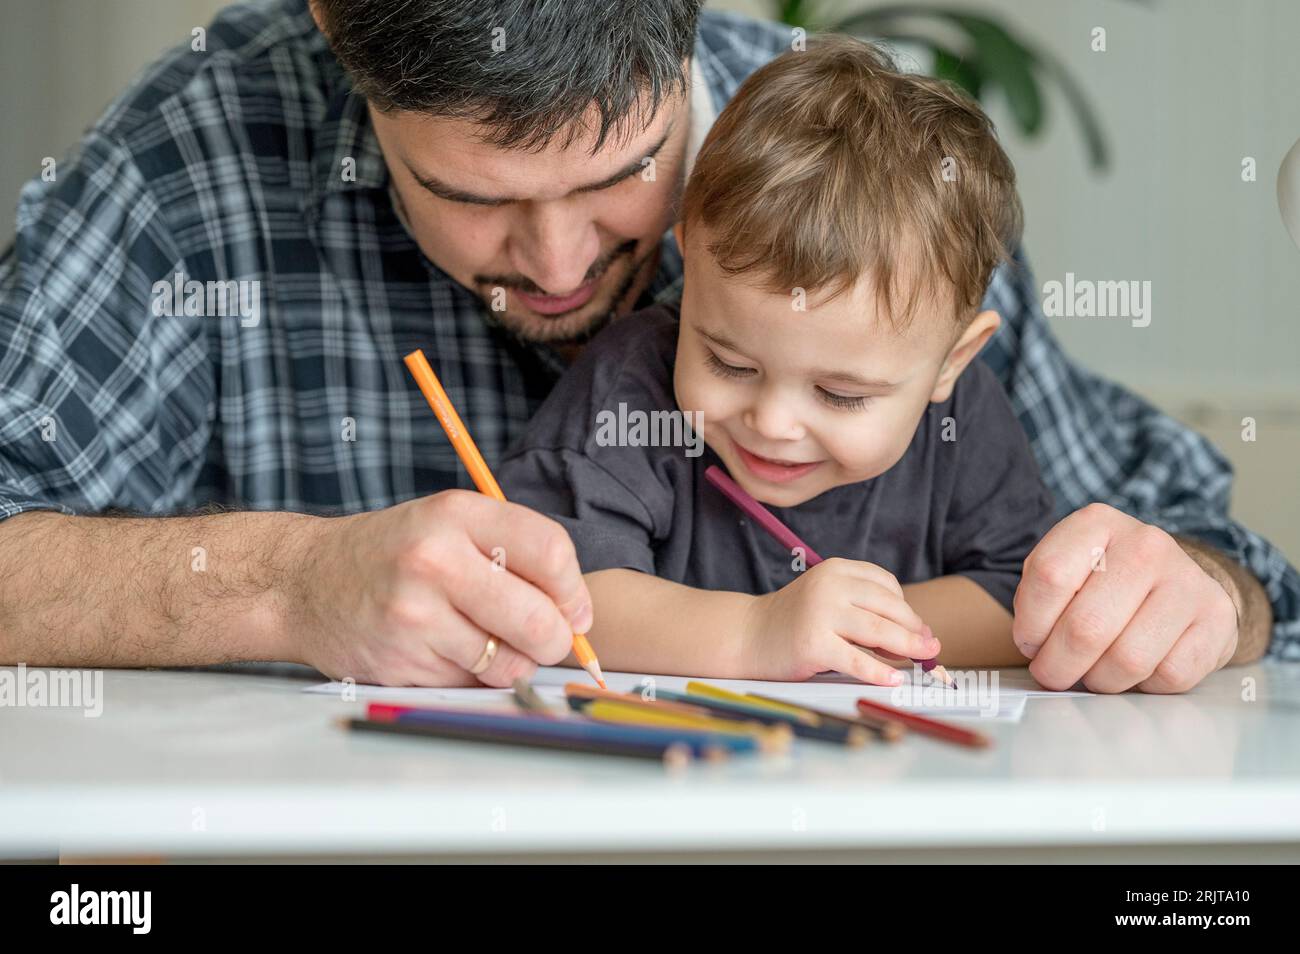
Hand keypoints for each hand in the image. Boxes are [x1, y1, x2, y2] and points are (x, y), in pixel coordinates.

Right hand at [290, 490, 592, 686]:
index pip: (550, 551)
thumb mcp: (448, 523)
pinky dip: (471, 677)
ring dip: (512, 662)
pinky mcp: (401, 661)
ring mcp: (414, 615)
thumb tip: (577, 612)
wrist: (303, 582)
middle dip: (556, 639)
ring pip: (508, 662)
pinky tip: (444, 651)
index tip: (575, 609)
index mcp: (455, 515)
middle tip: (548, 639)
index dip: (574, 590)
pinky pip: (469, 684)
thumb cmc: (391, 552)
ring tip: (486, 640)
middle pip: (539, 619)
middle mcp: (434, 561)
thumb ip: (513, 551)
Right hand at [741, 558, 937, 684]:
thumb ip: (862, 608)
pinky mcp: (813, 644)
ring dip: (907, 648)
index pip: (885, 585)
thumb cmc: (794, 620)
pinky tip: (894, 679)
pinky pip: (857, 661)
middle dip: (914, 629)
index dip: (906, 608)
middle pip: (888, 608)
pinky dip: (880, 672)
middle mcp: (829, 586)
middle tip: (930, 647)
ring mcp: (820, 614)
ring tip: (922, 660)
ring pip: (878, 632)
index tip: (917, 627)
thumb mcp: (827, 598)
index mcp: (835, 569)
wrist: (748, 636)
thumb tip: (914, 634)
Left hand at [1012, 503, 1238, 692]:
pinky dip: (1145, 686)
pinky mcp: (1217, 618)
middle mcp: (1146, 545)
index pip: (1050, 577)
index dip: (1031, 623)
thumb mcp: (1064, 570)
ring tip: (1094, 673)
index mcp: (1097, 523)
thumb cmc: (1103, 581)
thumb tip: (1035, 648)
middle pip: (1086, 626)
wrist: (1173, 581)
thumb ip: (1040, 598)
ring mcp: (1187, 580)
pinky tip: (1137, 670)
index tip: (1031, 643)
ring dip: (1100, 681)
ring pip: (1129, 659)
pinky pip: (1169, 676)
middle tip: (1053, 674)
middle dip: (1059, 665)